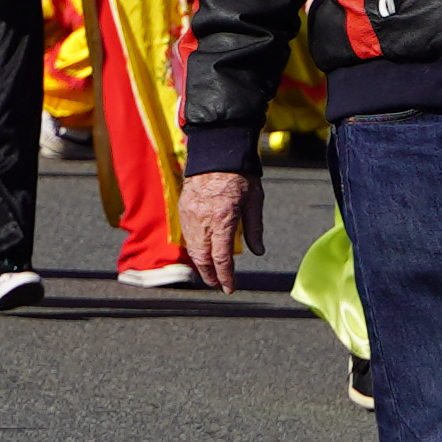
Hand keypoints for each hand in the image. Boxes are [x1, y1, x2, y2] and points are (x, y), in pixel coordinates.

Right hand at [173, 166, 258, 288]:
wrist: (216, 153)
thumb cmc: (241, 176)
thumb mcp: (255, 201)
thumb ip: (254, 229)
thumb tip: (258, 252)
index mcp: (223, 220)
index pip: (221, 258)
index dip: (225, 276)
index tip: (229, 288)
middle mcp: (202, 221)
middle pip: (202, 257)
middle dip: (210, 274)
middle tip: (218, 284)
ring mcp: (190, 215)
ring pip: (192, 248)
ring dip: (201, 263)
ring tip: (211, 272)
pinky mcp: (183, 209)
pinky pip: (186, 235)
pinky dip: (194, 247)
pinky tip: (202, 251)